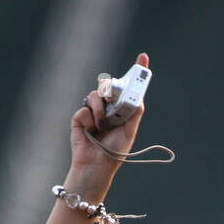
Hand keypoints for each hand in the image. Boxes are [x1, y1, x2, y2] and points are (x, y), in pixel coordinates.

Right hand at [69, 51, 149, 190]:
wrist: (96, 166)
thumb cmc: (114, 152)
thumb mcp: (129, 131)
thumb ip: (134, 112)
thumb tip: (139, 96)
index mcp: (122, 110)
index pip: (128, 87)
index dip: (137, 71)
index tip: (143, 57)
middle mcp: (108, 108)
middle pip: (110, 86)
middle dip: (113, 88)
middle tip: (114, 95)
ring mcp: (93, 112)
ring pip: (97, 94)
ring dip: (101, 107)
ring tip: (102, 123)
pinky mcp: (80, 117)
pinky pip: (85, 107)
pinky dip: (90, 117)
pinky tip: (92, 129)